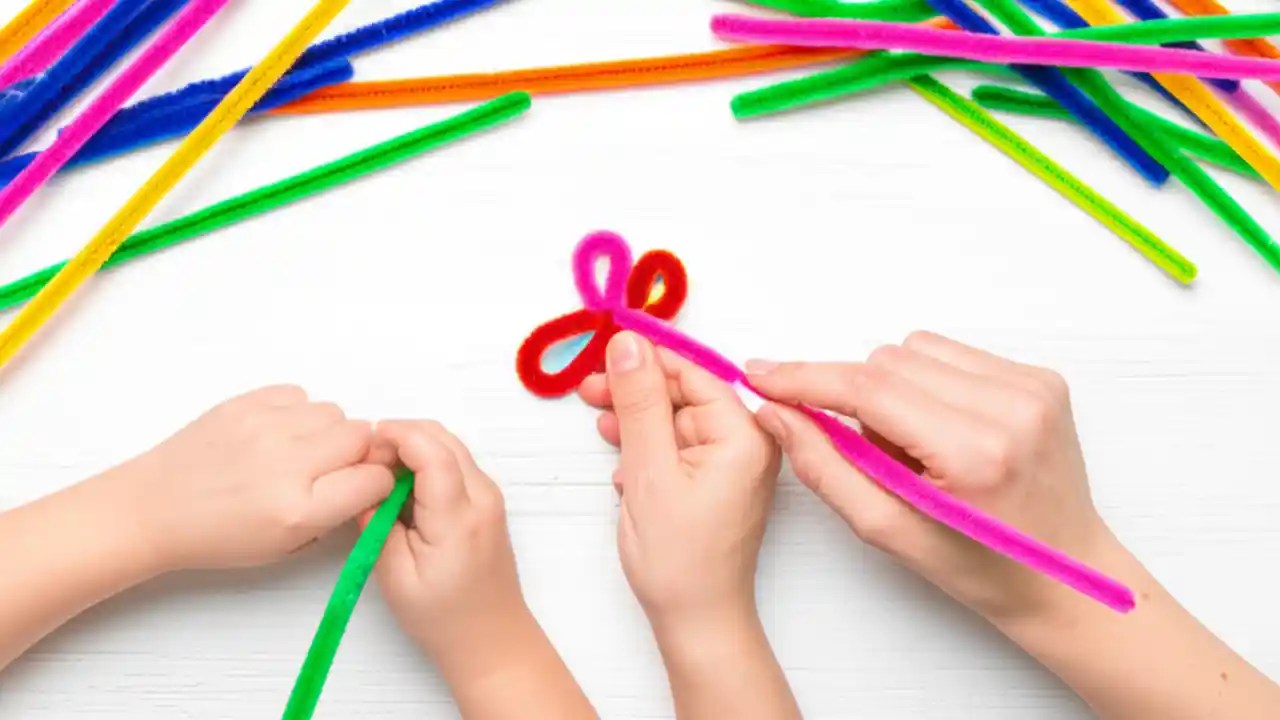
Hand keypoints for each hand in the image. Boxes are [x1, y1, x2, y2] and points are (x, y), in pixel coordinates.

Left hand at [120, 385, 392, 571]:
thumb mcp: (286, 546)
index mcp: (298, 511)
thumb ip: (334, 514)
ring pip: (332, 411)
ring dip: (325, 430)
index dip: (374, 483)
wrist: (153, 509)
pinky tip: (275, 433)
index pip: (373, 479)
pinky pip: (299, 394)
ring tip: (296, 450)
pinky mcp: (244, 403)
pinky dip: (296, 412)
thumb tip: (369, 479)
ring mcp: (264, 427)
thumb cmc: (219, 535)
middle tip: (327, 468)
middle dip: (354, 453)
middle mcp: (286, 464)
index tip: (361, 486)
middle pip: (360, 435)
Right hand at [369, 421, 594, 719]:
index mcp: (459, 517)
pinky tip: (404, 488)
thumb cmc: (444, 618)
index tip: (365, 448)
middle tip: (368, 462)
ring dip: (414, 447)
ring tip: (381, 476)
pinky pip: (456, 464)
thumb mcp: (396, 577)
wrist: (492, 638)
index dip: (396, 436)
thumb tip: (365, 487)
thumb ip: (377, 526)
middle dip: (402, 436)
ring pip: (450, 446)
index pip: (432, 451)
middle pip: (443, 438)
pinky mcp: (488, 502)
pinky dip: (428, 461)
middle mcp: (483, 497)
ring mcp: (490, 497)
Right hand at [581, 331, 798, 719]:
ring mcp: (735, 464)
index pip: (693, 374)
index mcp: (746, 436)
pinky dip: (649, 449)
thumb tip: (628, 344)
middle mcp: (749, 444)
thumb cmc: (680, 560)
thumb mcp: (648, 470)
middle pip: (684, 395)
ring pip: (676, 420)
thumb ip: (639, 402)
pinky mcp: (718, 481)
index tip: (604, 353)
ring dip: (637, 422)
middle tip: (590, 390)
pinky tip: (624, 465)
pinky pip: (680, 447)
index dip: (646, 361)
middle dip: (636, 393)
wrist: (695, 621)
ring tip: (602, 425)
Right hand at [748, 331, 1116, 621]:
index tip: (763, 376)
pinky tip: (946, 432)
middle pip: (888, 362)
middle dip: (860, 400)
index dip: (806, 379)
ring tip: (918, 447)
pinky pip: (953, 355)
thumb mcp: (890, 532)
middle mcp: (1012, 407)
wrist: (1066, 579)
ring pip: (917, 350)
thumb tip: (776, 412)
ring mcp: (1033, 387)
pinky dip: (931, 386)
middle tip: (880, 457)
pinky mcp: (1042, 378)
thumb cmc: (984, 568)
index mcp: (976, 453)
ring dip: (896, 390)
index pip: (869, 390)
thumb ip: (825, 468)